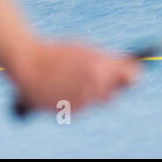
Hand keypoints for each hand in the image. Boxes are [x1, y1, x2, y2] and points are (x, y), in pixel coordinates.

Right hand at [7, 39, 140, 112]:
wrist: (27, 64)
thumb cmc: (57, 52)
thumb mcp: (85, 50)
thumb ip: (106, 60)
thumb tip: (129, 65)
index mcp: (101, 67)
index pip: (132, 76)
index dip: (133, 74)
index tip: (133, 73)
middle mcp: (95, 86)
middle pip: (115, 92)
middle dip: (111, 85)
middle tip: (102, 76)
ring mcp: (83, 101)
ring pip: (97, 101)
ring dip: (92, 92)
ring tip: (74, 79)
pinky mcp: (70, 111)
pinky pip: (82, 107)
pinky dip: (77, 99)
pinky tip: (64, 87)